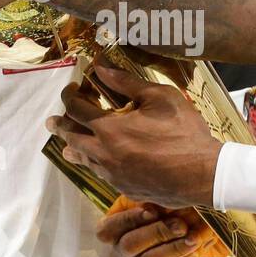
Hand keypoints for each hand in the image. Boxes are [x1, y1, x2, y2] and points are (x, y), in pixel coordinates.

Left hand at [47, 66, 221, 207]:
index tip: (72, 89)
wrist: (203, 174)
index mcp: (110, 129)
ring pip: (82, 159)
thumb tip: (101, 68)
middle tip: (53, 120)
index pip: (76, 109)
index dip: (70, 96)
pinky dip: (94, 163)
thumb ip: (127, 83)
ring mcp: (112, 175)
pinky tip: (98, 161)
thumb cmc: (184, 132)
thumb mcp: (160, 97)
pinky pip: (100, 174)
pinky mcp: (123, 188)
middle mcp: (104, 154)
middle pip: (70, 137)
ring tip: (66, 143)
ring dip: (73, 146)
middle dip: (60, 125)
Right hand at [96, 200, 218, 256]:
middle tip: (181, 225)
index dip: (127, 219)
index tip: (151, 211)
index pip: (107, 228)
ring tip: (193, 240)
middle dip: (157, 232)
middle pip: (129, 244)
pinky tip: (193, 256)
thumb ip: (159, 205)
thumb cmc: (170, 234)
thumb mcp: (163, 215)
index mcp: (115, 235)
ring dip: (172, 248)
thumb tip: (169, 193)